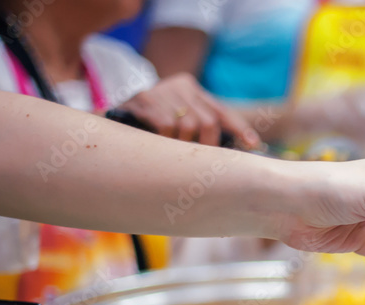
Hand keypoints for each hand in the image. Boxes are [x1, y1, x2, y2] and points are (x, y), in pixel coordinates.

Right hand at [116, 73, 260, 147]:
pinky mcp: (143, 99)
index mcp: (192, 87)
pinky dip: (167, 139)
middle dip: (207, 144)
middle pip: (208, 121)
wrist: (110, 115)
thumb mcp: (179, 117)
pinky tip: (158, 141)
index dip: (239, 128)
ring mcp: (160, 90)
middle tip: (201, 159)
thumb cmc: (152, 123)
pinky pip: (166, 126)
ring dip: (184, 144)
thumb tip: (238, 148)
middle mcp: (179, 84)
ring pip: (188, 125)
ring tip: (175, 150)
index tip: (254, 145)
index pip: (222, 110)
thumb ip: (202, 127)